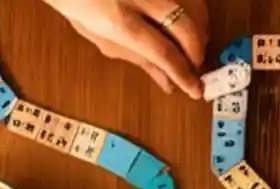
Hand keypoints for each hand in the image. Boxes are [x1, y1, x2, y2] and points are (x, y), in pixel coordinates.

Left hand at [42, 0, 207, 97]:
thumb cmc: (79, 3)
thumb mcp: (102, 38)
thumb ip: (138, 59)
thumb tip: (168, 82)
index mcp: (117, 21)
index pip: (163, 53)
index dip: (183, 74)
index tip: (195, 89)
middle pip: (186, 29)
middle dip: (196, 53)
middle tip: (194, 67)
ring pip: (196, 8)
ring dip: (200, 31)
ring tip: (190, 45)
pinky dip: (195, 12)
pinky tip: (187, 22)